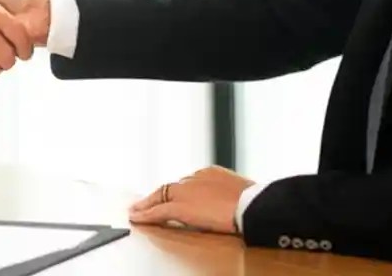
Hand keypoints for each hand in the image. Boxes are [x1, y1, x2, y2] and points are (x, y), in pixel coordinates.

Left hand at [128, 166, 254, 233]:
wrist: (251, 205)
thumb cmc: (255, 201)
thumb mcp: (243, 192)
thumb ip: (231, 194)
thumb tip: (237, 203)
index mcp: (211, 172)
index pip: (188, 182)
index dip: (179, 191)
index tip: (173, 196)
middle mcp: (195, 178)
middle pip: (171, 187)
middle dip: (158, 195)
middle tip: (145, 201)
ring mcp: (186, 192)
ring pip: (160, 196)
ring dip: (146, 204)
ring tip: (136, 210)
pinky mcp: (180, 207)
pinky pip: (158, 211)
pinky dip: (145, 215)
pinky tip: (136, 218)